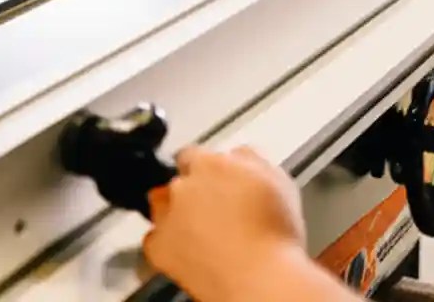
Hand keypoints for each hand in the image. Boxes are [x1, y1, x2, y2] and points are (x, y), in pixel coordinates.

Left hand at [143, 146, 308, 301]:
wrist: (260, 278)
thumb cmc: (274, 235)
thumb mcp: (278, 181)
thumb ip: (252, 160)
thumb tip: (239, 155)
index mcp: (210, 165)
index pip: (194, 154)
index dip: (205, 169)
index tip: (215, 181)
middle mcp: (184, 186)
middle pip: (178, 181)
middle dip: (192, 192)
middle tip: (215, 210)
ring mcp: (168, 216)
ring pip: (160, 204)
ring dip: (173, 212)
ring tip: (198, 230)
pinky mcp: (160, 247)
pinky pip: (154, 239)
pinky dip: (167, 244)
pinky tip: (189, 251)